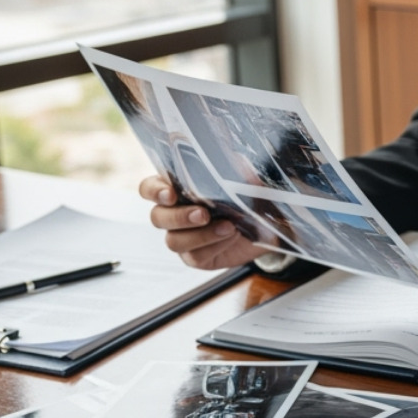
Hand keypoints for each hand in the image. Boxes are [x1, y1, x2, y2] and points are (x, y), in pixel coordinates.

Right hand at [139, 174, 271, 269]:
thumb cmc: (247, 195)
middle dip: (180, 217)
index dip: (154, 192)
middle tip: (203, 214)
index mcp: (176, 188)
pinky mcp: (196, 257)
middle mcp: (173, 214)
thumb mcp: (242, 176)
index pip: (149, 189)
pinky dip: (214, 246)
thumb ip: (229, 167)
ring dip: (201, 235)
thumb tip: (227, 160)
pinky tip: (231, 237)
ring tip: (228, 227)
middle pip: (158, 218)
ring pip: (174, 241)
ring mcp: (183, 237)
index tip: (171, 194)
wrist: (268, 223)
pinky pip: (194, 256)